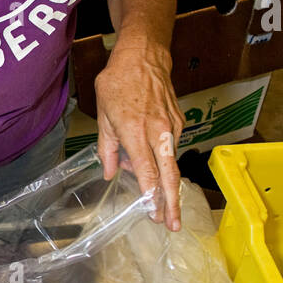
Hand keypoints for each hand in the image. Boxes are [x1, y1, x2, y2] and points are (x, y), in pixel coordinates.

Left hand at [93, 33, 184, 229]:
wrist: (144, 57)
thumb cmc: (118, 82)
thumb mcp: (103, 115)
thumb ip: (107, 147)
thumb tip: (109, 172)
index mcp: (135, 132)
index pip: (147, 172)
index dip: (151, 196)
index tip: (153, 215)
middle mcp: (158, 132)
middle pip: (169, 175)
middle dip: (171, 203)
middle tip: (173, 225)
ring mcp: (172, 127)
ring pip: (170, 163)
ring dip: (165, 184)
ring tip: (160, 203)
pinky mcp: (179, 122)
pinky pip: (170, 148)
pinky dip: (163, 161)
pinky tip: (151, 165)